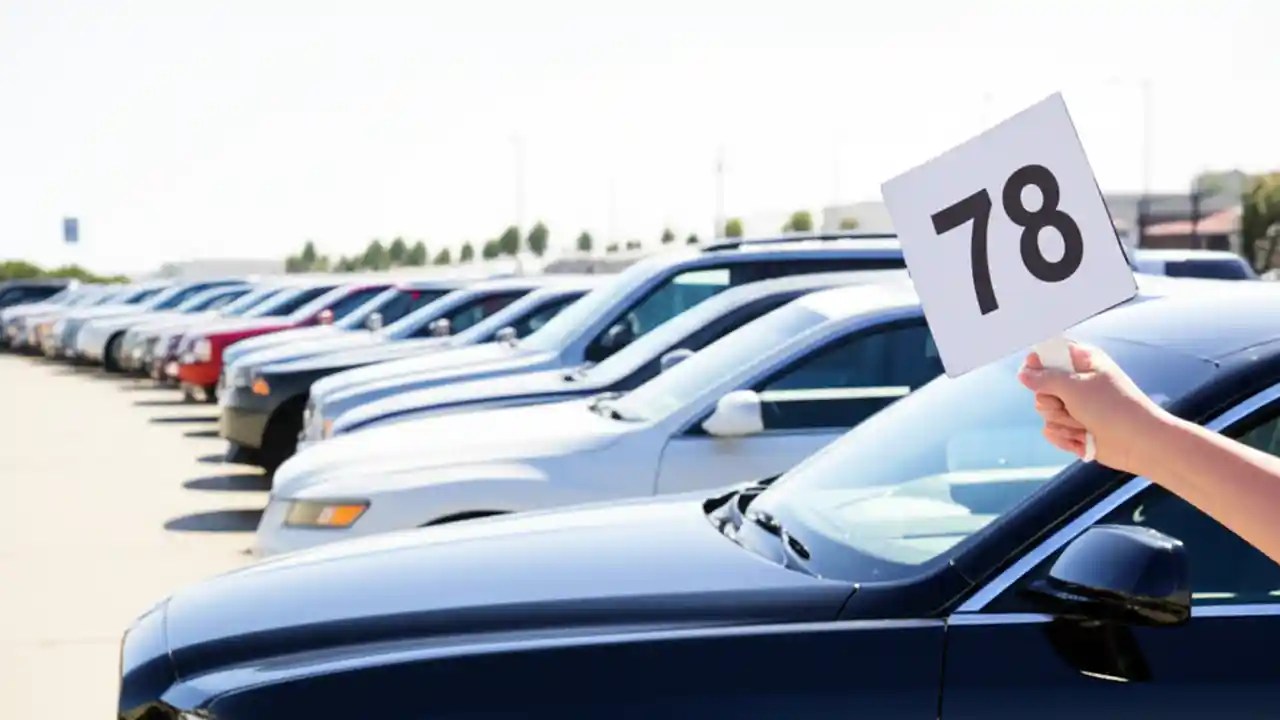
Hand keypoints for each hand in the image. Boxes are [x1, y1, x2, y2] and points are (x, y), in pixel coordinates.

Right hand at [1018, 342, 1168, 473]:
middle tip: (1072, 405)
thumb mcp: (1075, 387)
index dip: (1037, 361)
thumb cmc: (1113, 408)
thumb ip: (1044, 378)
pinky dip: (1065, 438)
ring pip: (1044, 411)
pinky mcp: (1075, 428)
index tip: (1032, 371)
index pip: (1050, 352)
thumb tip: (1023, 374)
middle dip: (1052, 401)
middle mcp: (1078, 382)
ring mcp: (1076, 406)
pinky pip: (1051, 431)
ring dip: (1062, 422)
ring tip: (1084, 425)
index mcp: (1083, 361)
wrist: (1139, 444)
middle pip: (1040, 386)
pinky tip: (1083, 439)